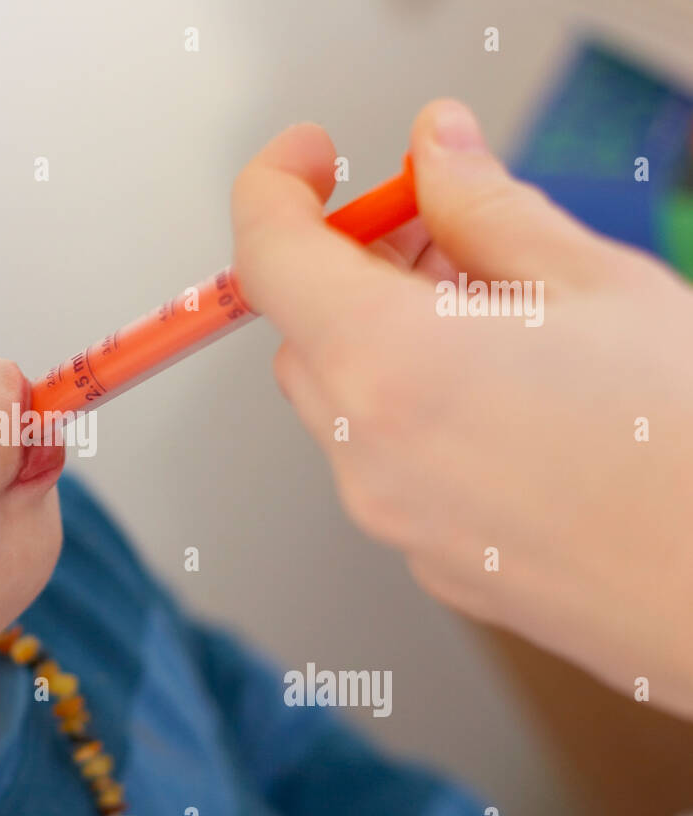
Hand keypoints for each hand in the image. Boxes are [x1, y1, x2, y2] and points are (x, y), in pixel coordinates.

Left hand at [231, 98, 692, 716]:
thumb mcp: (597, 284)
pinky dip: (416, 411)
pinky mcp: (430, 561)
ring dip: (385, 341)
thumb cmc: (691, 445)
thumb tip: (437, 152)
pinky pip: (389, 464)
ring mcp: (393, 519)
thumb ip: (487, 209)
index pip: (268, 256)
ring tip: (498, 316)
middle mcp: (366, 452)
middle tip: (439, 234)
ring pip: (345, 401)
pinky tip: (507, 397)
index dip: (276, 187)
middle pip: (304, 331)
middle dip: (353, 268)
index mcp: (388, 364)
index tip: (312, 158)